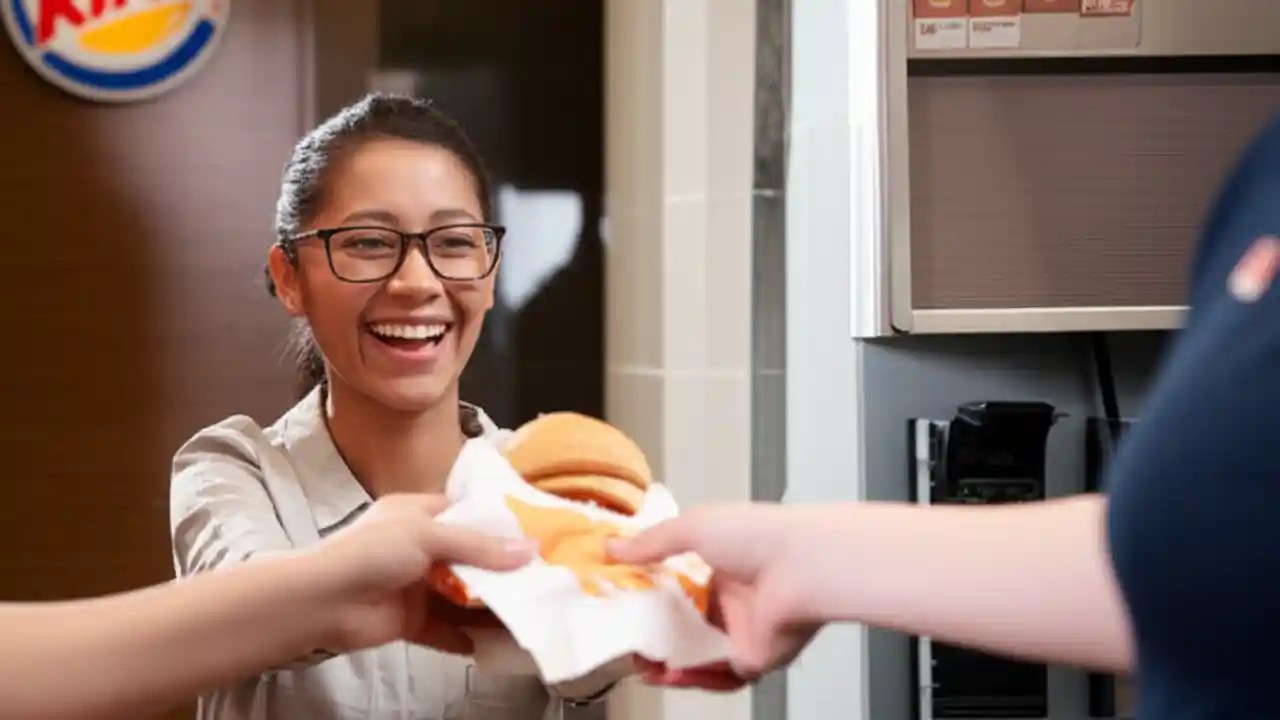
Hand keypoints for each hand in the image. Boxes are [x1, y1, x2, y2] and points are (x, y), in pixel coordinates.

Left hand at [307, 493, 534, 654]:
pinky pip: (446, 629)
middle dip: (501, 569)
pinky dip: (467, 637)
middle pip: (469, 557)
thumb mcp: (428, 535)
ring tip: (529, 611)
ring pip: (461, 595)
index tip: (536, 535)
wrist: (323, 602)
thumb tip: (529, 550)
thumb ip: (479, 546)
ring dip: (489, 605)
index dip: (498, 524)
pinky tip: (495, 642)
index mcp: (418, 513)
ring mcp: (415, 586)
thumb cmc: (371, 553)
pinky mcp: (411, 621)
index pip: (466, 514)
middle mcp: (419, 547)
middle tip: (542, 576)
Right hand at [609, 503, 824, 688]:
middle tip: (628, 643)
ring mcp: (744, 632)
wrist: (803, 565)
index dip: (651, 600)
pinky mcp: (754, 659)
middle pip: (685, 628)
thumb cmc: (759, 536)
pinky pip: (718, 677)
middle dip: (655, 639)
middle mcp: (735, 602)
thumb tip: (613, 548)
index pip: (680, 589)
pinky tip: (669, 673)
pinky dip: (693, 678)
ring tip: (642, 666)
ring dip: (669, 664)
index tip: (624, 606)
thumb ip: (651, 542)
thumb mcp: (693, 527)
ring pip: (699, 658)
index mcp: (723, 567)